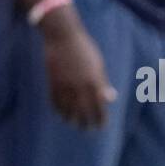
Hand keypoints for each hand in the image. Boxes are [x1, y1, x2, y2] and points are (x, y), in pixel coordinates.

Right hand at [39, 6, 116, 128]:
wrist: (62, 36)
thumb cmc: (84, 49)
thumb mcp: (98, 64)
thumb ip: (103, 83)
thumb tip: (111, 98)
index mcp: (94, 82)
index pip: (99, 108)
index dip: (100, 120)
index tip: (100, 126)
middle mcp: (80, 86)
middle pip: (83, 112)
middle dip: (85, 123)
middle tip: (87, 129)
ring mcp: (65, 85)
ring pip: (67, 110)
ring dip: (71, 119)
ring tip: (73, 123)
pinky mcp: (53, 82)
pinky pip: (55, 102)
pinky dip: (58, 110)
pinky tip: (61, 115)